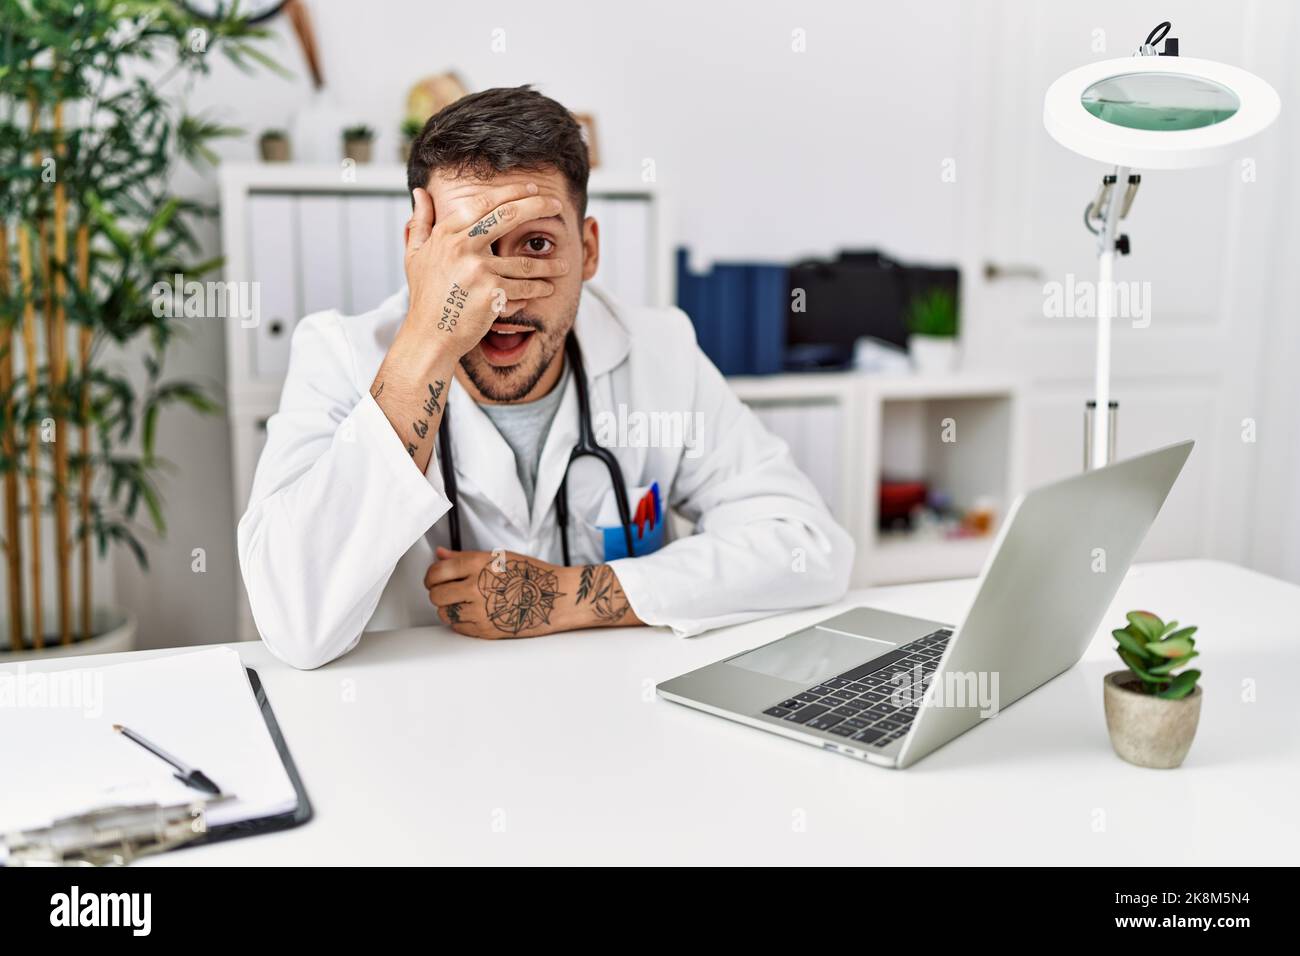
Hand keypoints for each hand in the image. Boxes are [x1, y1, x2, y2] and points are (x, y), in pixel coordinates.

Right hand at [399, 182, 569, 360]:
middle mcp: (462, 247)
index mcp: (446, 234)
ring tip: (564, 265)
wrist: (429, 336)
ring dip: (548, 265)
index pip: (484, 203)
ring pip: (524, 262)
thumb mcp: (415, 255)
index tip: (532, 189)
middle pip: (508, 217)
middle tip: (557, 204)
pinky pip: (523, 288)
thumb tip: (420, 192)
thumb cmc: (425, 296)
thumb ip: (420, 222)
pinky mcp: (491, 293)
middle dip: (538, 206)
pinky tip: (548, 289)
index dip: (511, 192)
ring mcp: (478, 270)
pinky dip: (537, 290)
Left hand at [425, 547, 639, 638]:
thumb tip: (440, 555)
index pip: (437, 572)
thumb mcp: (498, 557)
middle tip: (448, 590)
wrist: (557, 598)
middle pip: (436, 595)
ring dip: (449, 608)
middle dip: (438, 592)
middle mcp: (478, 587)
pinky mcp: (486, 630)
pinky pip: (458, 627)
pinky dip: (461, 621)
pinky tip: (475, 612)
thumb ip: (463, 558)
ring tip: (464, 602)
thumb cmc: (532, 575)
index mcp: (479, 564)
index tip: (434, 578)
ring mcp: (482, 611)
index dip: (431, 576)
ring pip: (445, 613)